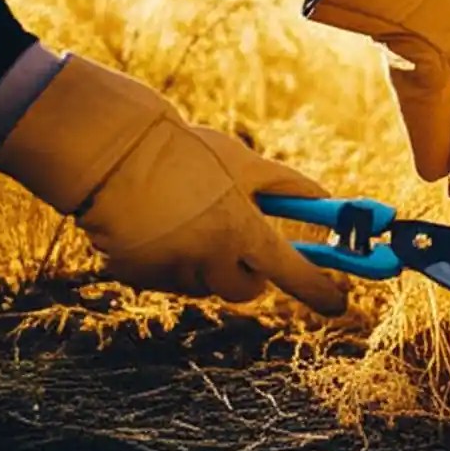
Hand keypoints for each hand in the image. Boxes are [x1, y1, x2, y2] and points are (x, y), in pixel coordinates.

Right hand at [0, 55, 348, 315]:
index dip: (320, 290)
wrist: (111, 149)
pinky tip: (155, 225)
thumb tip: (333, 204)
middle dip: (249, 272)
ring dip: (205, 262)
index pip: (292, 273)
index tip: (338, 301)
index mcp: (238, 230)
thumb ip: (291, 189)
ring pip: (204, 284)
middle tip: (240, 242)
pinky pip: (167, 279)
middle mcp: (206, 258)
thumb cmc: (187, 153)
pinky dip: (169, 261)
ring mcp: (169, 271)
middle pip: (246, 290)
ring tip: (185, 217)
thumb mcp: (245, 164)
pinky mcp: (135, 276)